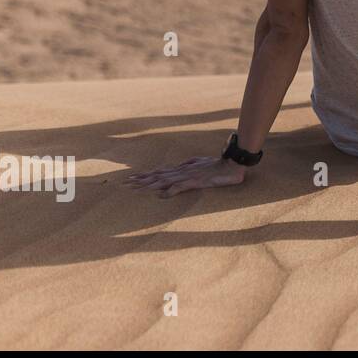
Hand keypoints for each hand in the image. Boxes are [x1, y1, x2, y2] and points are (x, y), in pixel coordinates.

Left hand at [126, 157, 246, 196]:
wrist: (232, 164)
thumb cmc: (217, 164)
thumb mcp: (200, 162)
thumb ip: (188, 164)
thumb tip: (179, 165)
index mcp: (182, 168)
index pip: (159, 172)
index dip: (145, 175)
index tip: (131, 178)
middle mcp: (182, 171)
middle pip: (157, 176)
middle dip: (140, 180)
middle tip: (125, 184)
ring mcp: (188, 176)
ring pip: (164, 180)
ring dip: (149, 184)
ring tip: (136, 188)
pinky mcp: (196, 181)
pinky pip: (181, 187)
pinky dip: (170, 191)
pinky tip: (161, 195)